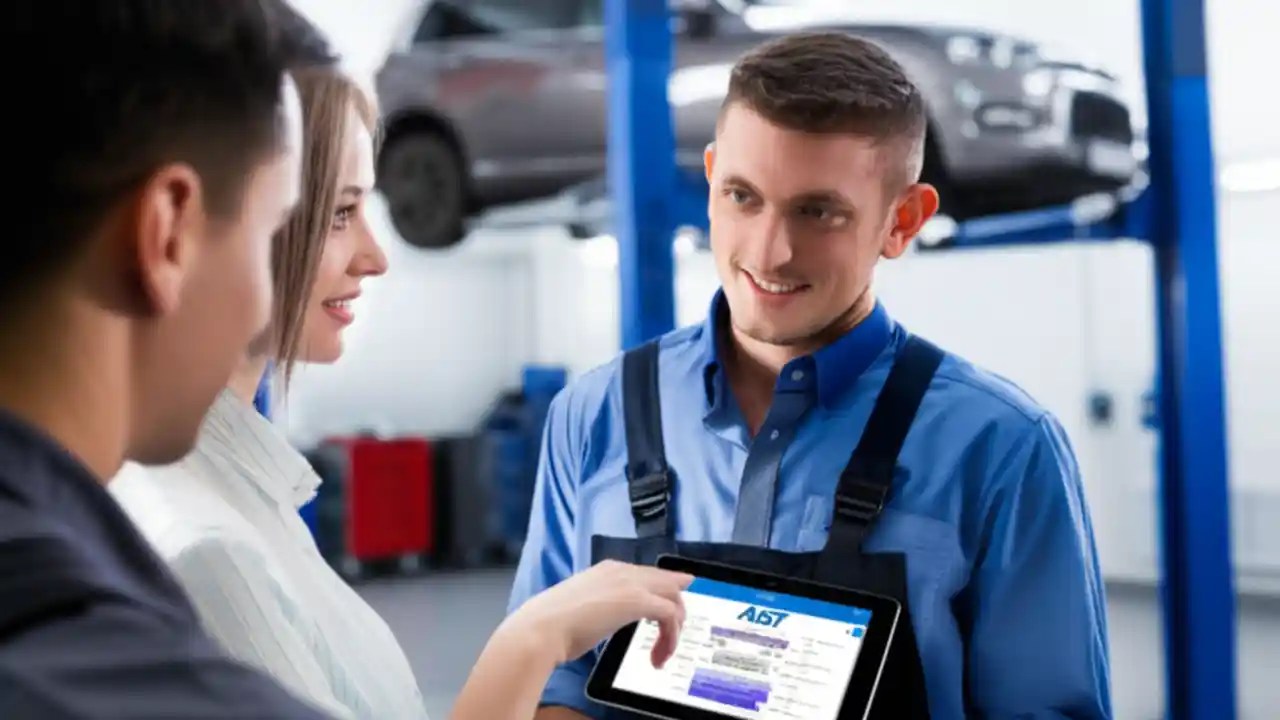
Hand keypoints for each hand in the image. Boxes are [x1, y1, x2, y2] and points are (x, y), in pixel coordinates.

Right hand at [499, 560, 692, 668]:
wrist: (542, 628)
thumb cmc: (552, 626)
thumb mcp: (582, 610)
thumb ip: (600, 608)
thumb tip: (603, 619)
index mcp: (606, 570)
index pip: (647, 575)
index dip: (663, 591)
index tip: (670, 609)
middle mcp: (621, 571)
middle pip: (667, 582)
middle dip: (677, 608)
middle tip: (675, 633)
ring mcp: (630, 583)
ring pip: (674, 596)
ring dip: (674, 628)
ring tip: (664, 653)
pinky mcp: (637, 600)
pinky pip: (670, 614)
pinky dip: (671, 636)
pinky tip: (660, 654)